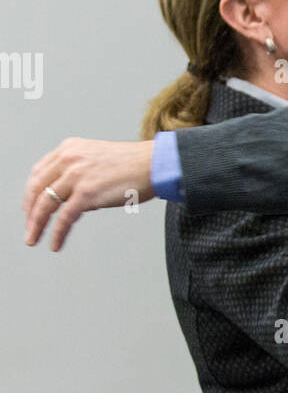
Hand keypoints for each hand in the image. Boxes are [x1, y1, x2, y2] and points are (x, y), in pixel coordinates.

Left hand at [23, 137, 155, 250]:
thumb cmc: (133, 164)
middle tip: (29, 227)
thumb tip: (69, 198)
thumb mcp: (96, 158)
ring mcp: (76, 176)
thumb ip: (79, 172)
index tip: (29, 207)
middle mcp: (69, 159)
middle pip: (38, 188)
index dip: (30, 192)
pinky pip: (64, 217)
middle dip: (30, 211)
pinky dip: (57, 233)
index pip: (39, 172)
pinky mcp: (86, 193)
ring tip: (33, 239)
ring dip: (36, 224)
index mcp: (69, 149)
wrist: (153, 164)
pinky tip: (55, 243)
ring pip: (45, 204)